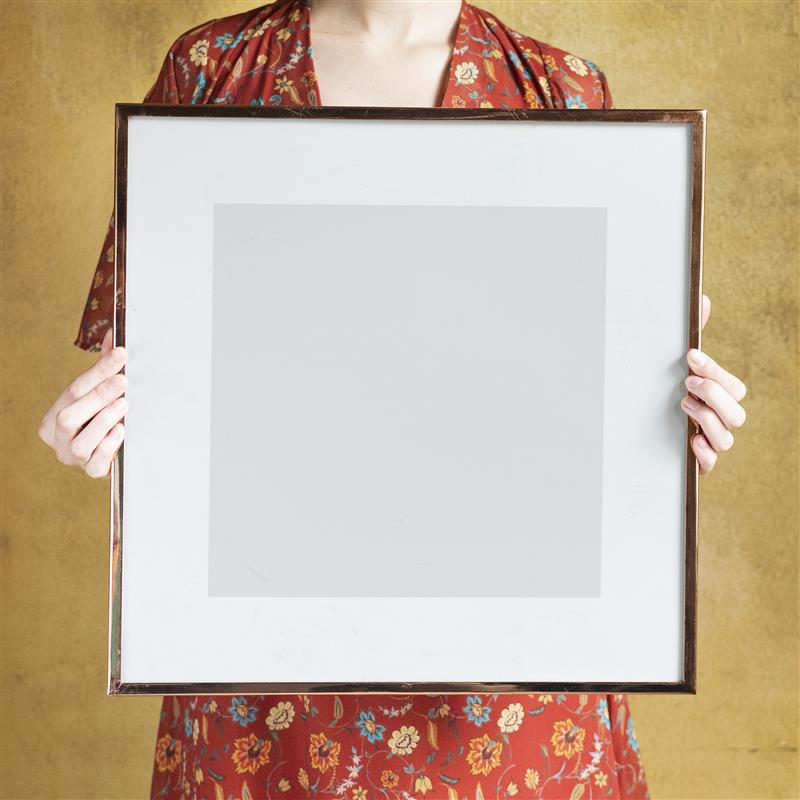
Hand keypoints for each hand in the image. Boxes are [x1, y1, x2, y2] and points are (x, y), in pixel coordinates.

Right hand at [38, 327, 127, 477]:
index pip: (73, 390)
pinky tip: (120, 432)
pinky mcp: (91, 471)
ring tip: (123, 406)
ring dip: (103, 421)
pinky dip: (108, 447)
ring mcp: (72, 457)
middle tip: (122, 382)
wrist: (104, 453)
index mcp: (53, 416)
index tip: (120, 355)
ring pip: (80, 442)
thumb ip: (104, 369)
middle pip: (69, 417)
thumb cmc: (98, 418)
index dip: (98, 371)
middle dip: (97, 397)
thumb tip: (114, 337)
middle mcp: (58, 438)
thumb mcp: (98, 394)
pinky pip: (96, 464)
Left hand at [680, 294, 746, 473]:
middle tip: (686, 382)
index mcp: (719, 399)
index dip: (715, 370)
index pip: (734, 387)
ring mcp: (708, 443)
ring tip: (683, 404)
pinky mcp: (695, 463)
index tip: (689, 356)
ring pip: (727, 439)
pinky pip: (711, 464)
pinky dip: (704, 454)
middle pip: (738, 414)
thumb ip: (690, 334)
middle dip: (714, 394)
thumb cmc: (662, 391)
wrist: (634, 429)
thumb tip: (701, 298)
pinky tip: (691, 441)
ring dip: (707, 420)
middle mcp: (719, 422)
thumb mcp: (672, 364)